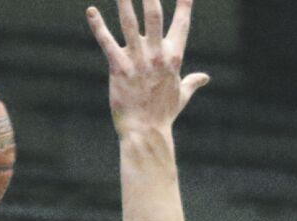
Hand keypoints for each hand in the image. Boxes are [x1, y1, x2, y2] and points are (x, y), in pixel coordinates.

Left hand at [87, 0, 209, 136]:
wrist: (146, 133)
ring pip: (129, 23)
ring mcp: (137, 60)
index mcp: (173, 58)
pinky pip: (107, 43)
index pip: (181, 23)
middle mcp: (156, 54)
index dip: (184, 4)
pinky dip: (98, 27)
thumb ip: (192, 82)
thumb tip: (205, 77)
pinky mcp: (119, 69)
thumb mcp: (181, 96)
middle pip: (154, 15)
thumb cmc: (163, 115)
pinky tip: (91, 12)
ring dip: (124, 2)